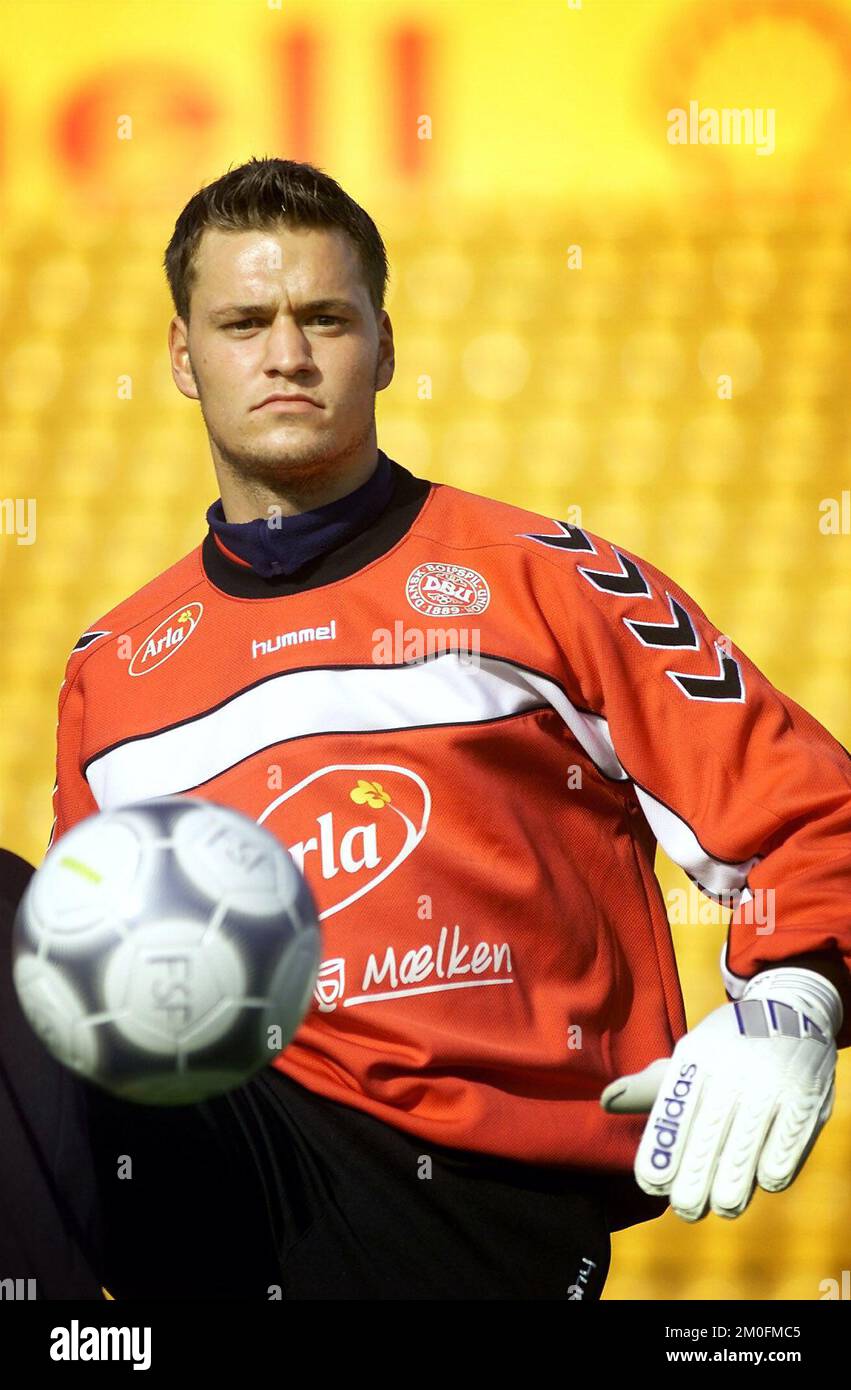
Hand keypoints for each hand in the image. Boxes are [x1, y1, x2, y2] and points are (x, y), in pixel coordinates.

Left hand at [599, 967, 841, 1220]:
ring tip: (722, 1206)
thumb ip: (651, 1085)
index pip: (673, 1111)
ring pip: (745, 1155)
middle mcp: (732, 1071)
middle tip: (686, 1209)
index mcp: (697, 1058)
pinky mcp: (806, 1103)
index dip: (661, 1151)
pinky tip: (761, 1179)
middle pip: (707, 1140)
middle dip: (694, 1184)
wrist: (793, 1011)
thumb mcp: (691, 1053)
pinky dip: (771, 1174)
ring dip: (731, 1190)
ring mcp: (771, 1087)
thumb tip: (605, 1102)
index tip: (650, 1183)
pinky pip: (784, 1154)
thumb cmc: (728, 1044)